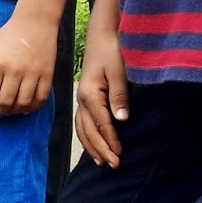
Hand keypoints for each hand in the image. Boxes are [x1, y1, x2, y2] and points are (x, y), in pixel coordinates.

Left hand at [0, 11, 54, 118]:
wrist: (35, 24)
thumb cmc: (8, 36)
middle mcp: (16, 71)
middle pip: (5, 102)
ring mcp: (34, 74)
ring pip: (23, 103)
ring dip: (13, 112)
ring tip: (7, 112)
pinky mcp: (48, 75)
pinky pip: (41, 98)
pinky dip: (32, 108)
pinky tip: (24, 109)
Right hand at [75, 23, 129, 166]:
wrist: (101, 37)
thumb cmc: (112, 52)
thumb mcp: (119, 72)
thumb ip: (120, 96)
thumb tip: (121, 120)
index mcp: (90, 94)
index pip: (101, 124)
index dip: (110, 141)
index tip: (120, 156)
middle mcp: (82, 99)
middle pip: (89, 130)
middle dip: (100, 149)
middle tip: (113, 165)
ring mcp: (81, 99)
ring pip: (82, 128)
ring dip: (91, 146)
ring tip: (100, 161)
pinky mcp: (83, 98)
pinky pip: (81, 122)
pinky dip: (86, 136)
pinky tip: (92, 143)